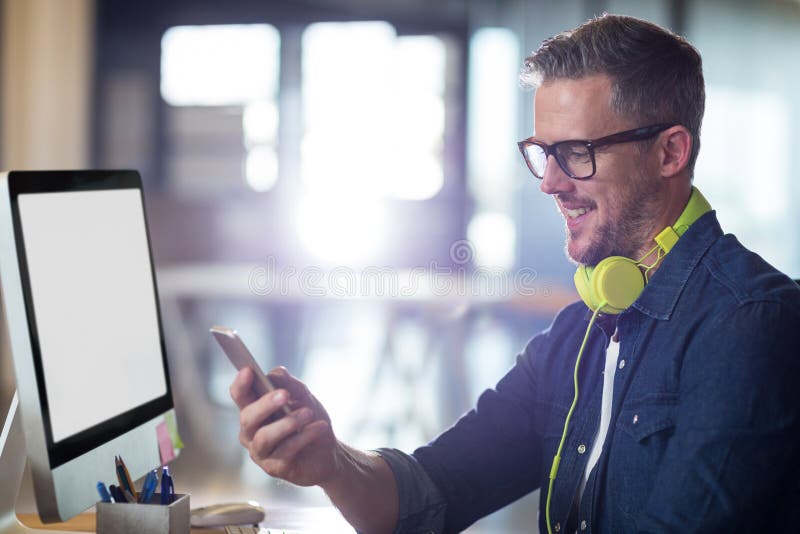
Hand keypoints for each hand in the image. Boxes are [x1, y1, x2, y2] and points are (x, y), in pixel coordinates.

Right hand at [230, 366, 339, 486]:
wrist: (328, 452)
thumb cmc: (309, 421)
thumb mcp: (304, 398)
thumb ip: (290, 384)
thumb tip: (277, 372)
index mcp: (254, 410)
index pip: (240, 396)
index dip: (241, 384)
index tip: (248, 370)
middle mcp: (251, 432)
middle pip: (247, 418)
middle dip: (265, 404)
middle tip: (285, 394)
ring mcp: (261, 452)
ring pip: (264, 437)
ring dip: (287, 423)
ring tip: (308, 413)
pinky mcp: (274, 468)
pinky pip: (286, 450)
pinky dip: (305, 436)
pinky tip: (319, 427)